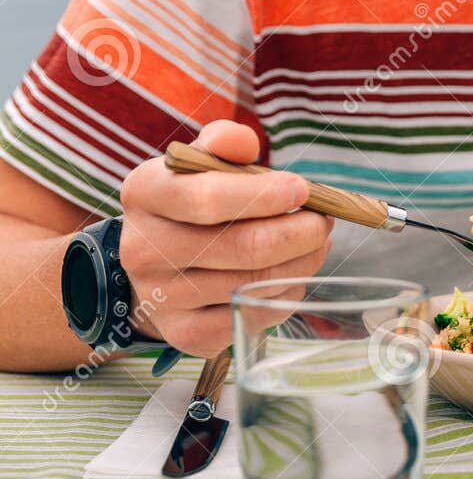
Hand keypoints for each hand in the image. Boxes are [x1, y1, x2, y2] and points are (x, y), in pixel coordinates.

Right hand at [119, 120, 331, 355]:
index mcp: (144, 193)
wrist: (158, 262)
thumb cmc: (193, 204)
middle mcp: (143, 249)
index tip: (303, 190)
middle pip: (244, 247)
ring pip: (255, 284)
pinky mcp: (183, 335)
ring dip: (301, 264)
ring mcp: (161, 298)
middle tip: (323, 223)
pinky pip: (252, 317)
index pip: (207, 198)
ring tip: (314, 245)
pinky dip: (285, 295)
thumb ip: (225, 143)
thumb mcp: (201, 162)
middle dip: (300, 233)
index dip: (265, 196)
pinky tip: (290, 276)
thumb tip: (244, 143)